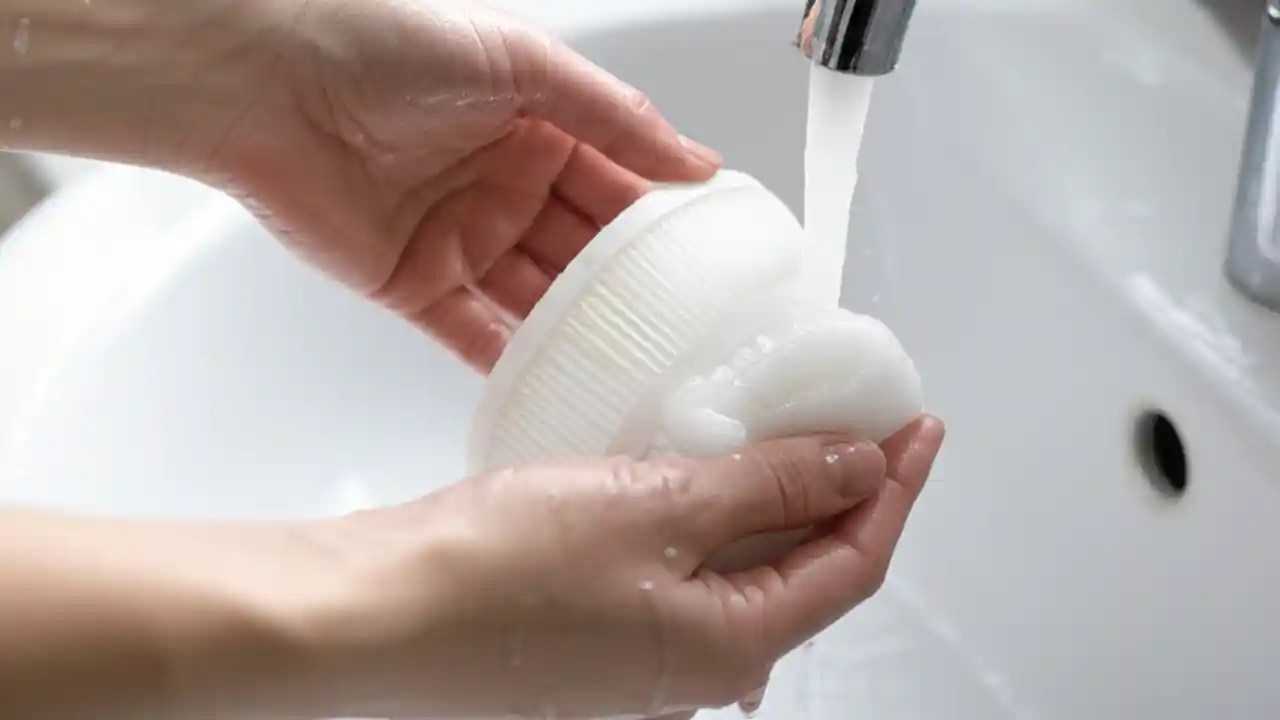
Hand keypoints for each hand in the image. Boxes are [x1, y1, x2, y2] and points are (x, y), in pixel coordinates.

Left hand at [170, 0, 717, 370]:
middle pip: (585, 252)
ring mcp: (463, 241)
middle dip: (632, 291)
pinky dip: (515, 363)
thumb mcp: (523, 65)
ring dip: (584, 333)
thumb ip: (614, 117)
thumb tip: (698, 164)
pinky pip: (476, 336)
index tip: (716, 264)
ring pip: (540, 299)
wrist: (267, 83)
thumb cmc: (384, 47)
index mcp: (538, 130)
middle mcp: (505, 188)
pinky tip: (562, 387)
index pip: (621, 186)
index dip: (666, 224)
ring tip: (639, 370)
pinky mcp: (416, 286)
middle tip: (688, 333)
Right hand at [303, 417, 943, 718]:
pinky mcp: (601, 626)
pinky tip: (694, 466)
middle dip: (842, 493)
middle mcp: (697, 665)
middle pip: (806, 571)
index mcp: (731, 646)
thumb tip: (855, 465)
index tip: (917, 429)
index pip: (853, 564)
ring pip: (744, 567)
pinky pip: (684, 566)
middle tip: (860, 420)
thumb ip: (765, 486)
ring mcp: (646, 652)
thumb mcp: (656, 506)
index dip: (893, 490)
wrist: (377, 614)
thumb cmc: (496, 575)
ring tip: (785, 429)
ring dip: (774, 499)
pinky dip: (710, 513)